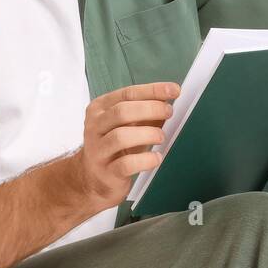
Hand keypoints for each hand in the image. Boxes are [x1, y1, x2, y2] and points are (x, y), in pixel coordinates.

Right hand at [71, 81, 178, 208]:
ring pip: (121, 137)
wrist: (93, 178)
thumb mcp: (128, 124)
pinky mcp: (106, 172)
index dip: (153, 90)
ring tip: (161, 137)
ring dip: (148, 134)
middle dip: (151, 109)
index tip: (174, 90)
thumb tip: (170, 100)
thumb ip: (146, 112)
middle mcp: (95, 127)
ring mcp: (98, 150)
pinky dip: (146, 160)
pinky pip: (127, 164)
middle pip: (122, 112)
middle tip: (169, 112)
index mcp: (100, 108)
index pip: (127, 93)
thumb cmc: (115, 146)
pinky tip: (156, 158)